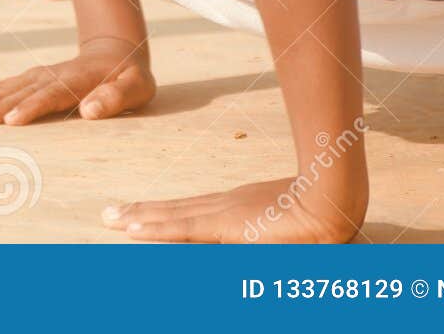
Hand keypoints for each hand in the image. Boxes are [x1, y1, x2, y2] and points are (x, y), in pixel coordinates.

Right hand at [0, 40, 153, 125]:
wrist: (115, 50)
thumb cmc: (128, 77)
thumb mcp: (135, 87)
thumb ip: (115, 98)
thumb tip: (91, 111)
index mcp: (76, 80)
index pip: (51, 95)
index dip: (32, 107)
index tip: (12, 120)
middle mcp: (51, 75)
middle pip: (22, 91)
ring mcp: (37, 75)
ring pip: (6, 87)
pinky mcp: (29, 78)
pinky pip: (2, 85)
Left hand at [102, 175, 364, 243]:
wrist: (335, 200)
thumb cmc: (324, 215)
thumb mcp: (292, 226)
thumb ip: (273, 232)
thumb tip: (261, 241)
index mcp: (238, 206)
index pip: (191, 211)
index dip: (163, 212)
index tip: (137, 213)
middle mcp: (225, 207)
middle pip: (174, 210)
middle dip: (140, 213)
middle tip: (108, 213)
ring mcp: (224, 214)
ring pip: (171, 218)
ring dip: (139, 219)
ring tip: (109, 218)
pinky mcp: (226, 225)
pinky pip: (182, 229)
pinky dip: (155, 228)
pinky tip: (131, 229)